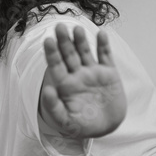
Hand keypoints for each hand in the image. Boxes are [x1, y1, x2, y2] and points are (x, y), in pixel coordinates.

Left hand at [40, 25, 126, 139]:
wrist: (107, 128)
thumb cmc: (82, 126)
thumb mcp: (66, 121)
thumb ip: (54, 107)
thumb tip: (47, 90)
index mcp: (65, 85)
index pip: (56, 66)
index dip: (52, 53)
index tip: (48, 41)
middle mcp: (77, 75)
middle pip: (69, 54)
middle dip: (64, 41)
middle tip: (59, 26)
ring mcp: (93, 72)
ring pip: (85, 52)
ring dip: (80, 40)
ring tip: (77, 29)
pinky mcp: (109, 73)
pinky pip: (105, 56)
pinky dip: (103, 45)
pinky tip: (101, 34)